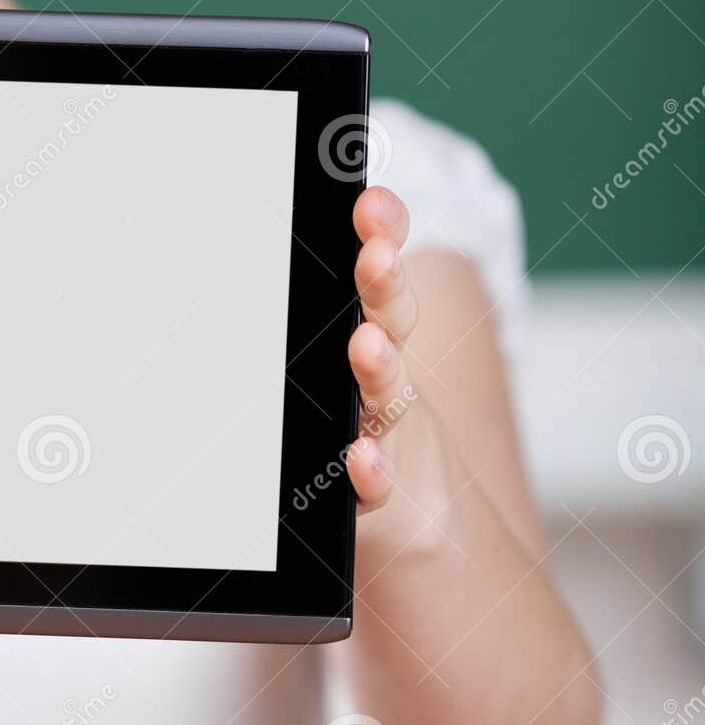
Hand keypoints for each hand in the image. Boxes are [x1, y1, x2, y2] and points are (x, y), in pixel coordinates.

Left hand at [345, 185, 421, 515]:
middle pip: (389, 321)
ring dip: (378, 369)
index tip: (374, 202)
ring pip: (386, 397)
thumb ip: (348, 309)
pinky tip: (360, 459)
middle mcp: (384, 378)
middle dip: (383, 285)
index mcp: (374, 334)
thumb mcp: (345, 363)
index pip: (381, 277)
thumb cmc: (365, 425)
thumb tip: (306, 230)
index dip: (384, 235)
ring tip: (366, 345)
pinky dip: (371, 472)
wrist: (419, 522)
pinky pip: (375, 486)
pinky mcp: (381, 499)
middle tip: (373, 255)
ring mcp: (388, 437)